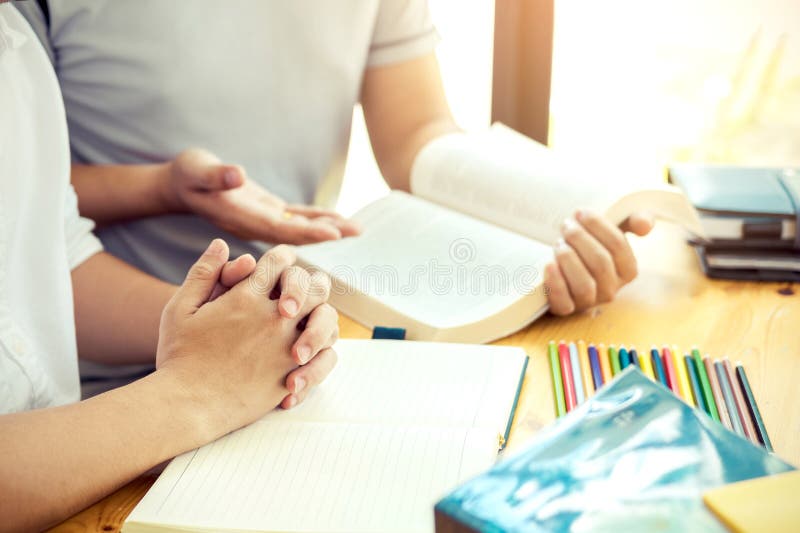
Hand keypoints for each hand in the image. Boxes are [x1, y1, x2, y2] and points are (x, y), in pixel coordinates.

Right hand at [155, 240, 337, 431]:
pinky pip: (326, 356)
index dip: (281, 257)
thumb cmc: (179, 357)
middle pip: (313, 285)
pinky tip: (307, 353)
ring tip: (308, 319)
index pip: (279, 261)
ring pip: (326, 318)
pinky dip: (322, 352)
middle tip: (303, 289)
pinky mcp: (294, 374)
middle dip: (309, 282)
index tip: (280, 263)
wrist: (187, 406)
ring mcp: (288, 347)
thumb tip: (221, 244)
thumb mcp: (180, 309)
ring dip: (320, 314)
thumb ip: (203, 274)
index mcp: (247, 298)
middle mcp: (274, 319)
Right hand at [163, 148, 360, 243]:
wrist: (179, 185)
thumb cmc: (186, 175)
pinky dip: (315, 218)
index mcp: (241, 218)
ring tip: (356, 228)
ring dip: (327, 227)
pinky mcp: (266, 212)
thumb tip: (238, 176)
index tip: (332, 233)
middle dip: (326, 232)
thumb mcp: (196, 170)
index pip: (279, 229)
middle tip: (356, 231)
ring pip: (299, 227)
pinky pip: (295, 218)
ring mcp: (262, 220)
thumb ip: (216, 176)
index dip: (306, 232)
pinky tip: (336, 219)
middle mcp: (255, 224)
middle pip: (295, 233)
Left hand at [544, 210, 653, 314]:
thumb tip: (644, 226)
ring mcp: (589, 302)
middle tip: (566, 225)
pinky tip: (549, 264)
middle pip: (600, 263)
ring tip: (558, 243)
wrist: (566, 263)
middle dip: (580, 239)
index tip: (580, 212)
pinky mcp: (566, 309)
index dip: (598, 225)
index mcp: (628, 270)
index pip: (618, 246)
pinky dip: (555, 284)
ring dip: (568, 258)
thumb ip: (635, 220)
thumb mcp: (617, 227)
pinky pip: (563, 303)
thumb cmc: (593, 242)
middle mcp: (611, 289)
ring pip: (584, 285)